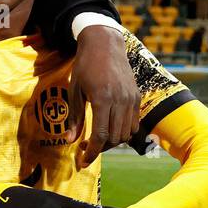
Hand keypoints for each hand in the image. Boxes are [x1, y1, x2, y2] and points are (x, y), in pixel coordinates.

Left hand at [68, 25, 139, 170]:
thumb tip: (71, 141)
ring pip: (126, 133)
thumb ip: (75, 117)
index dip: (92, 152)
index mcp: (102, 98)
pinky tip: (110, 128)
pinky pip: (134, 123)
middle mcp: (120, 100)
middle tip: (86, 145)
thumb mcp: (75, 91)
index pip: (100, 135)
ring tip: (97, 137)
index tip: (84, 162)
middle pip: (114, 137)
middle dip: (100, 147)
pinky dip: (123, 131)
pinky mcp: (137, 97)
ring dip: (112, 141)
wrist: (105, 44)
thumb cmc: (85, 66)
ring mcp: (131, 98)